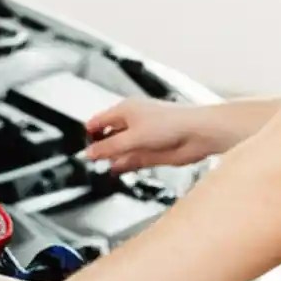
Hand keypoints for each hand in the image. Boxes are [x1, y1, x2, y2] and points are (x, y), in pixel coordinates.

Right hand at [84, 98, 215, 173]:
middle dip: (100, 148)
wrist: (198, 134)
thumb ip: (109, 147)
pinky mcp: (152, 151)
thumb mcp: (133, 137)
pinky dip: (124, 165)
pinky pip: (132, 159)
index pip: (99, 121)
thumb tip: (91, 153)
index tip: (82, 147)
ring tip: (101, 167)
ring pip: (120, 150)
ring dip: (112, 158)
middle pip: (109, 136)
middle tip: (90, 160)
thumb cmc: (172, 124)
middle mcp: (134, 122)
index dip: (89, 133)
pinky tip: (116, 169)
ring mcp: (143, 137)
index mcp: (126, 110)